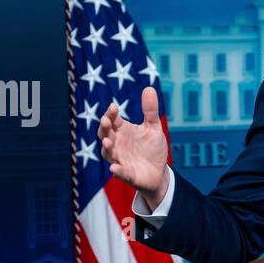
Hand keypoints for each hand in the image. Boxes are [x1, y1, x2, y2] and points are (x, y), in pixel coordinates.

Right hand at [99, 86, 168, 207]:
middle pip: (105, 135)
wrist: (159, 171)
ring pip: (108, 154)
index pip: (113, 120)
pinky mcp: (126, 174)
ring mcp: (120, 159)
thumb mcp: (153, 127)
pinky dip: (117, 170)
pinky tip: (115, 168)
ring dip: (107, 148)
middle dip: (104, 128)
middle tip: (106, 120)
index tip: (114, 107)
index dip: (111, 113)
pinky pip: (120, 172)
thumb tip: (149, 88)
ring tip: (108, 143)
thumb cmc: (152, 148)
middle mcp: (117, 144)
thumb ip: (150, 110)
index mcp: (122, 131)